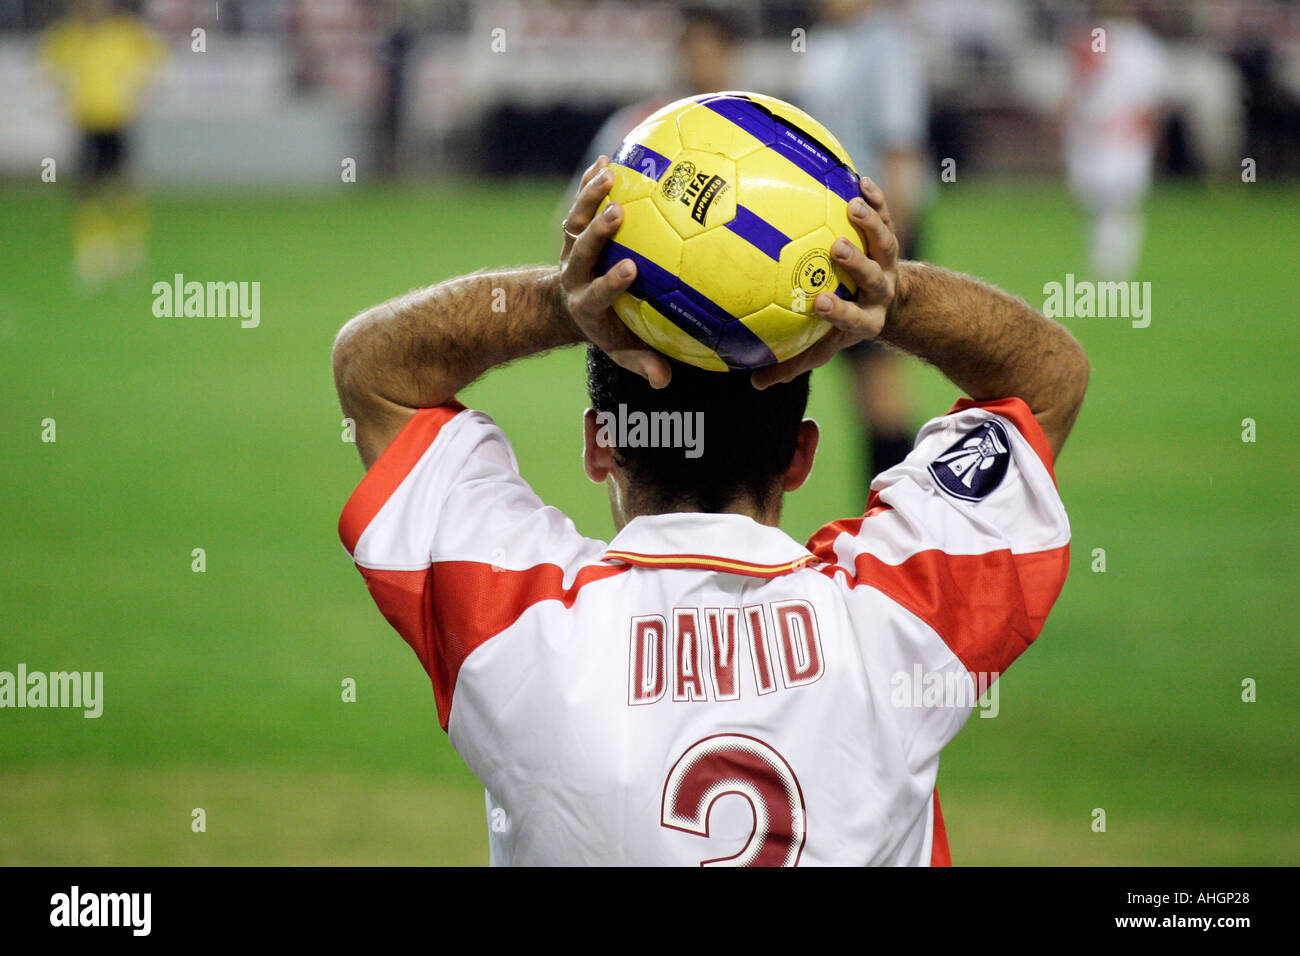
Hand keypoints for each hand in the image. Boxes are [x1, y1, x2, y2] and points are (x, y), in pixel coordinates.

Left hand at [559, 156, 671, 387]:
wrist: (572, 307)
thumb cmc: (609, 330)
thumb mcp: (622, 351)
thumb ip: (642, 363)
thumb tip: (664, 381)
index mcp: (586, 304)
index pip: (597, 293)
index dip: (610, 282)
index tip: (630, 270)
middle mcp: (575, 274)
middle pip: (581, 251)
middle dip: (597, 233)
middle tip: (618, 214)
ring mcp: (571, 250)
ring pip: (575, 221)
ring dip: (589, 197)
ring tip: (610, 173)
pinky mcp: (574, 231)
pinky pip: (581, 204)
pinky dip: (591, 183)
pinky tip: (609, 159)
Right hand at [752, 177, 899, 388]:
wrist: (888, 300)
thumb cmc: (843, 322)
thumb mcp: (823, 345)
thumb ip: (794, 362)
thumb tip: (756, 385)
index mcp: (865, 320)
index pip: (853, 319)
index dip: (840, 312)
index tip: (819, 302)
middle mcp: (879, 291)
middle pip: (873, 277)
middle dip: (858, 263)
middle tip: (838, 247)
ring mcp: (887, 263)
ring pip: (885, 243)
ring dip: (871, 224)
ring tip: (852, 205)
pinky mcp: (889, 239)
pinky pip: (886, 216)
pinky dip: (876, 200)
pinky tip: (859, 180)